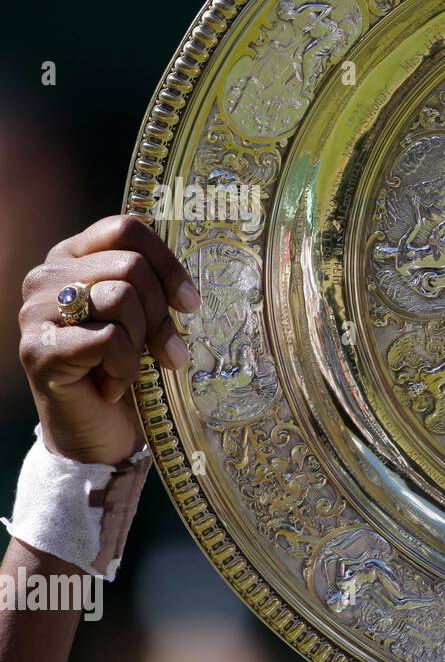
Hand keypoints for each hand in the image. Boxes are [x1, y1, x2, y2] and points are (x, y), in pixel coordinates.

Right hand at [18, 215, 198, 465]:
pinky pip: (108, 340)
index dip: (168, 263)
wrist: (97, 432)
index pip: (126, 229)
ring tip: (134, 365)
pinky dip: (126, 366)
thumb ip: (152, 286)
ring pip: (121, 298)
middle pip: (131, 266)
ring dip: (142, 340)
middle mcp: (47, 276)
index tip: (189, 302)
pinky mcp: (39, 350)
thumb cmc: (124, 368)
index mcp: (74, 256)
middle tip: (167, 350)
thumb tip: (191, 284)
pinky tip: (115, 384)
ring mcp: (36, 311)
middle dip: (161, 312)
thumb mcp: (143, 318)